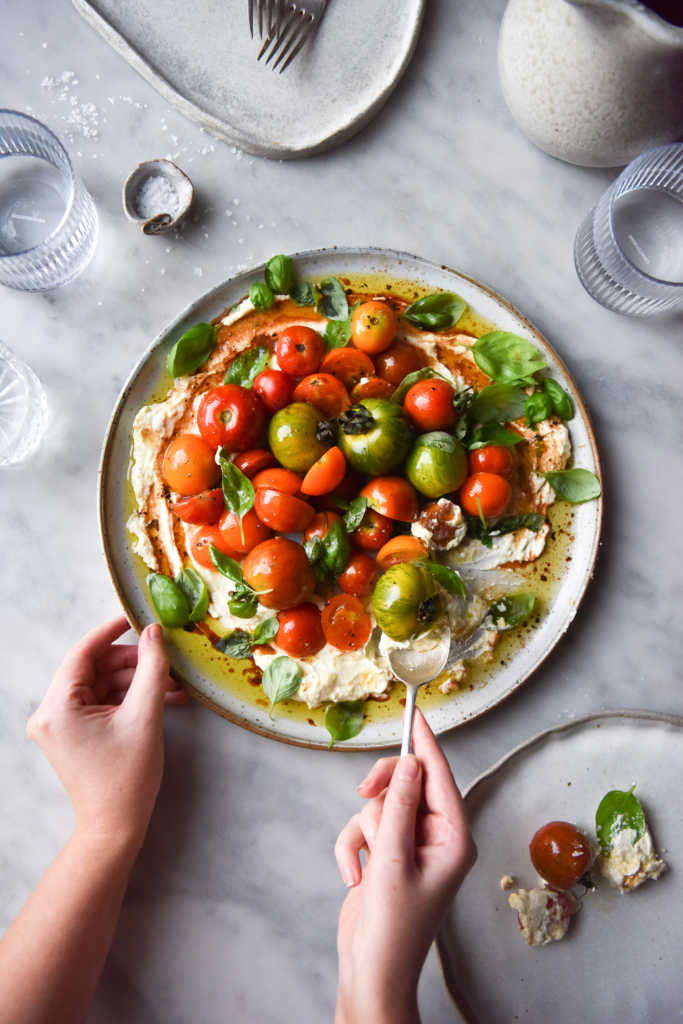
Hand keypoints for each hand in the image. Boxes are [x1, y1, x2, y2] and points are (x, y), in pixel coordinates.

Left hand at [27, 615, 188, 851]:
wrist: (115, 827)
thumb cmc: (127, 778)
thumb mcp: (144, 716)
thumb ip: (151, 669)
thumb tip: (154, 632)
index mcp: (57, 707)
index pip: (83, 653)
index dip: (112, 632)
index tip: (137, 618)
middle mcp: (50, 713)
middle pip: (94, 669)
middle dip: (133, 664)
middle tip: (166, 660)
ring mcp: (59, 725)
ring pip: (101, 685)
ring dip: (136, 683)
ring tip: (174, 686)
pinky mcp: (72, 734)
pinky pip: (101, 703)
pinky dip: (129, 700)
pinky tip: (163, 700)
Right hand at [334, 709, 476, 1023]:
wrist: (371, 971)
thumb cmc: (394, 930)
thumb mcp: (395, 863)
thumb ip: (400, 808)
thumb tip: (412, 763)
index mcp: (453, 839)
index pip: (440, 777)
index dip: (426, 744)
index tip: (415, 714)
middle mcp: (434, 837)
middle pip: (406, 784)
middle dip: (383, 791)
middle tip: (364, 790)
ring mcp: (408, 846)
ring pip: (379, 805)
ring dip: (364, 831)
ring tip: (367, 867)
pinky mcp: (385, 855)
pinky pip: (362, 827)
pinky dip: (352, 848)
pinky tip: (355, 877)